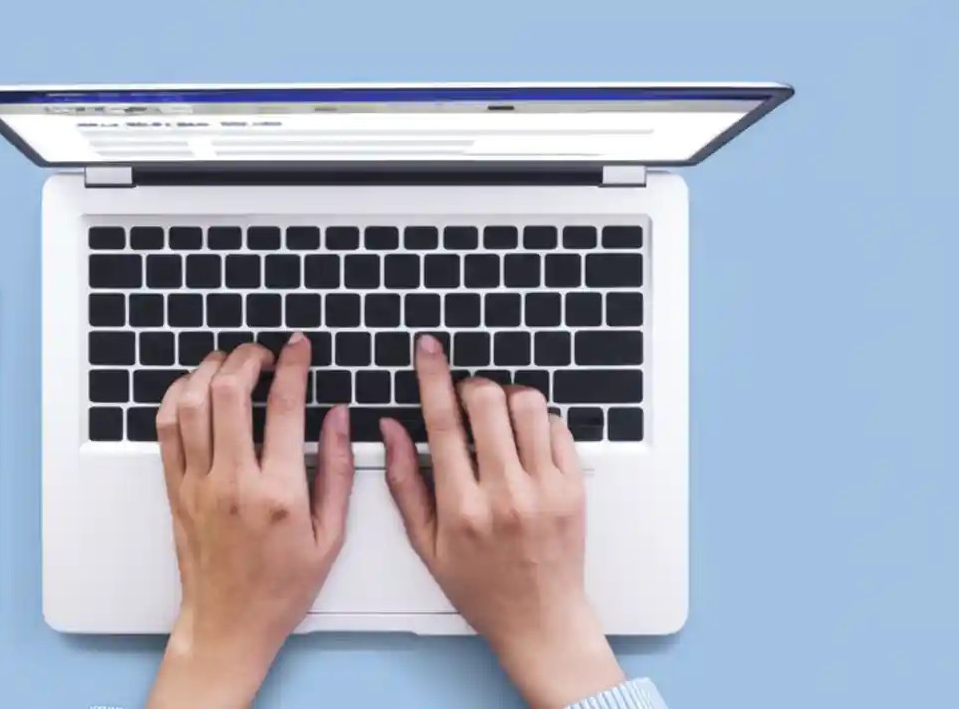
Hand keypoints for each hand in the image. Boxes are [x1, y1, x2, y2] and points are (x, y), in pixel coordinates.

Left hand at [147, 335, 355, 708]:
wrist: (229, 623)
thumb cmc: (283, 587)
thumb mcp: (331, 535)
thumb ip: (338, 471)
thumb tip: (338, 416)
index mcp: (279, 494)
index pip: (285, 407)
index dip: (293, 365)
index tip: (298, 347)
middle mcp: (234, 482)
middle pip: (228, 393)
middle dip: (247, 357)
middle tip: (263, 353)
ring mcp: (198, 485)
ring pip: (191, 403)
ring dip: (210, 370)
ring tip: (230, 363)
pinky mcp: (174, 490)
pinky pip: (166, 429)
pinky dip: (176, 397)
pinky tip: (194, 388)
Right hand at [381, 336, 623, 708]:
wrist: (540, 619)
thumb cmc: (478, 586)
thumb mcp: (425, 543)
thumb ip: (404, 482)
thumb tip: (390, 428)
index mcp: (461, 507)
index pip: (442, 422)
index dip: (432, 375)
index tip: (428, 347)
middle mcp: (506, 494)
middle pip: (488, 401)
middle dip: (471, 385)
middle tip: (465, 397)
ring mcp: (546, 489)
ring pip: (528, 405)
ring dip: (506, 397)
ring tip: (496, 417)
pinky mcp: (574, 488)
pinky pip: (557, 427)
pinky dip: (537, 420)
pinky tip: (523, 440)